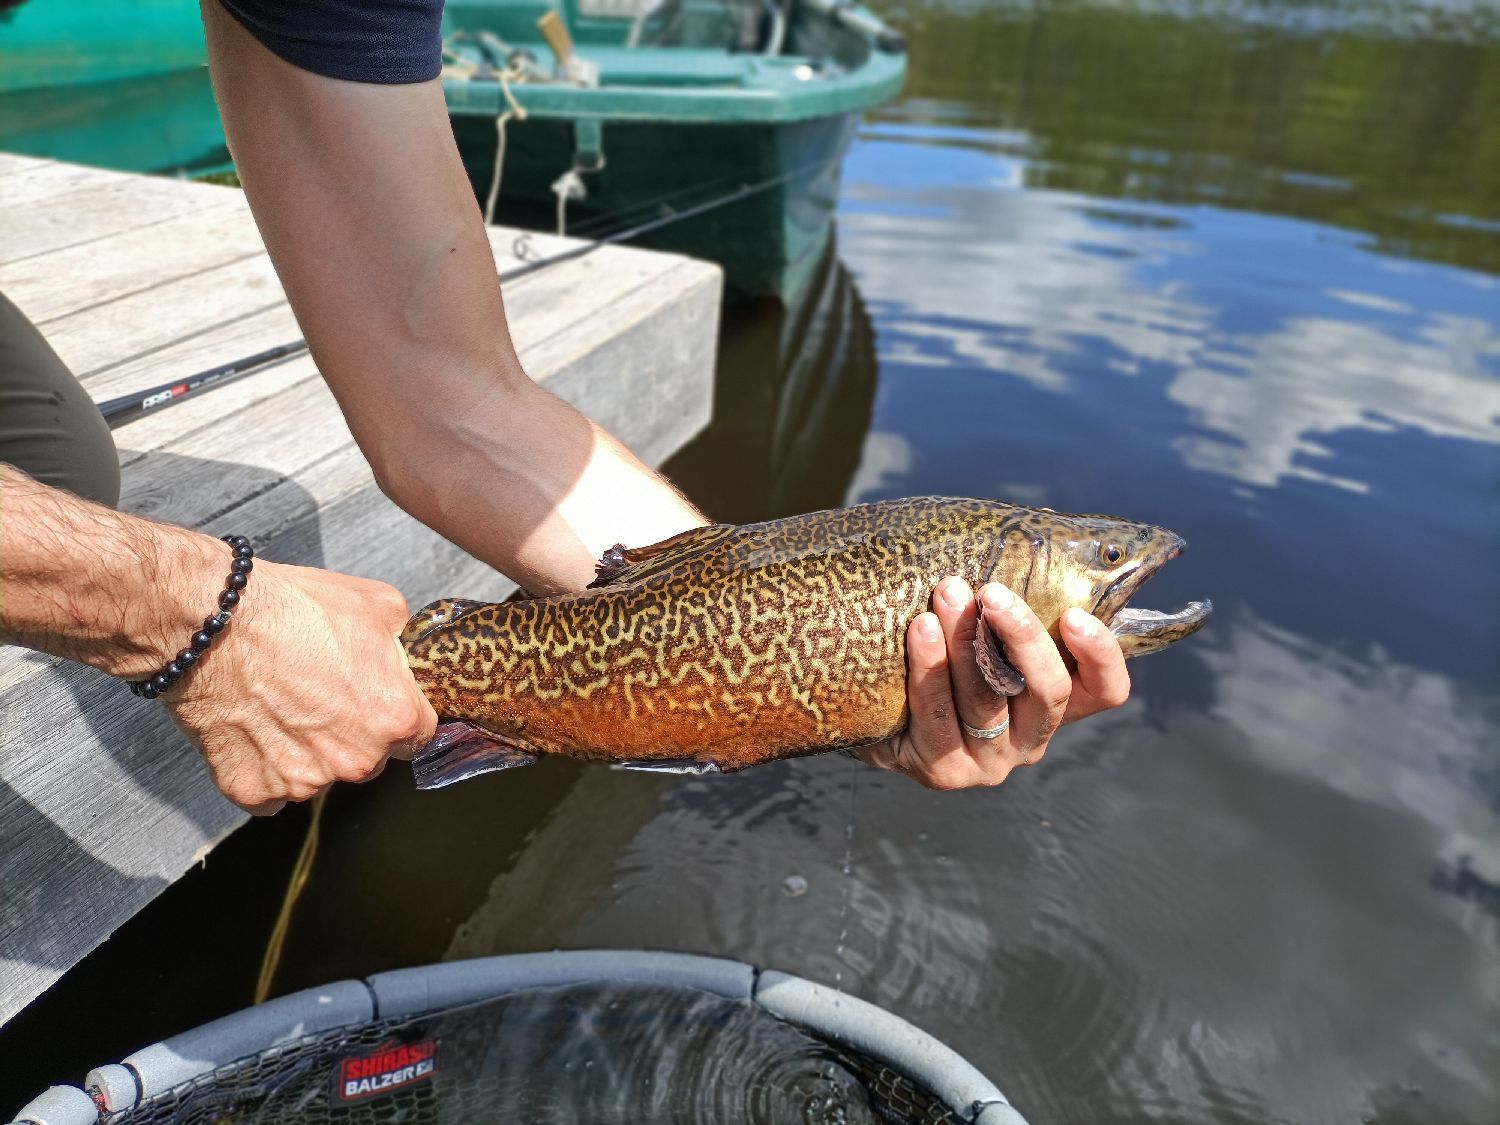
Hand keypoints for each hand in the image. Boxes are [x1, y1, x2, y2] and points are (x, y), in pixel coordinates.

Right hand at [164, 560, 437, 814]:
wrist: (212, 622)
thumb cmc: (293, 609)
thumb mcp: (378, 604)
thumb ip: (403, 644)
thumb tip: (403, 656)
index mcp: (395, 720)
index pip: (419, 735)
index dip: (397, 713)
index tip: (374, 699)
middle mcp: (356, 761)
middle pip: (369, 759)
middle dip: (353, 734)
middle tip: (320, 694)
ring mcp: (304, 781)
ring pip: (319, 776)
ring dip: (307, 752)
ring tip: (280, 705)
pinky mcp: (255, 790)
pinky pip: (269, 791)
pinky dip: (262, 768)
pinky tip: (253, 729)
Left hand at [856, 577, 1129, 788]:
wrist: (871, 709)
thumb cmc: (940, 650)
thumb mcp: (984, 627)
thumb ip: (1012, 600)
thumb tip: (1039, 526)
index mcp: (1054, 702)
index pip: (1106, 690)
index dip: (1101, 656)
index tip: (1074, 614)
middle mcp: (1032, 737)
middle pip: (1049, 692)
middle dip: (1023, 636)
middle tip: (992, 592)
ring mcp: (990, 761)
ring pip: (989, 700)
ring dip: (966, 643)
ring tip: (947, 592)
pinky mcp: (945, 772)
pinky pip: (939, 716)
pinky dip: (930, 669)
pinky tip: (920, 629)